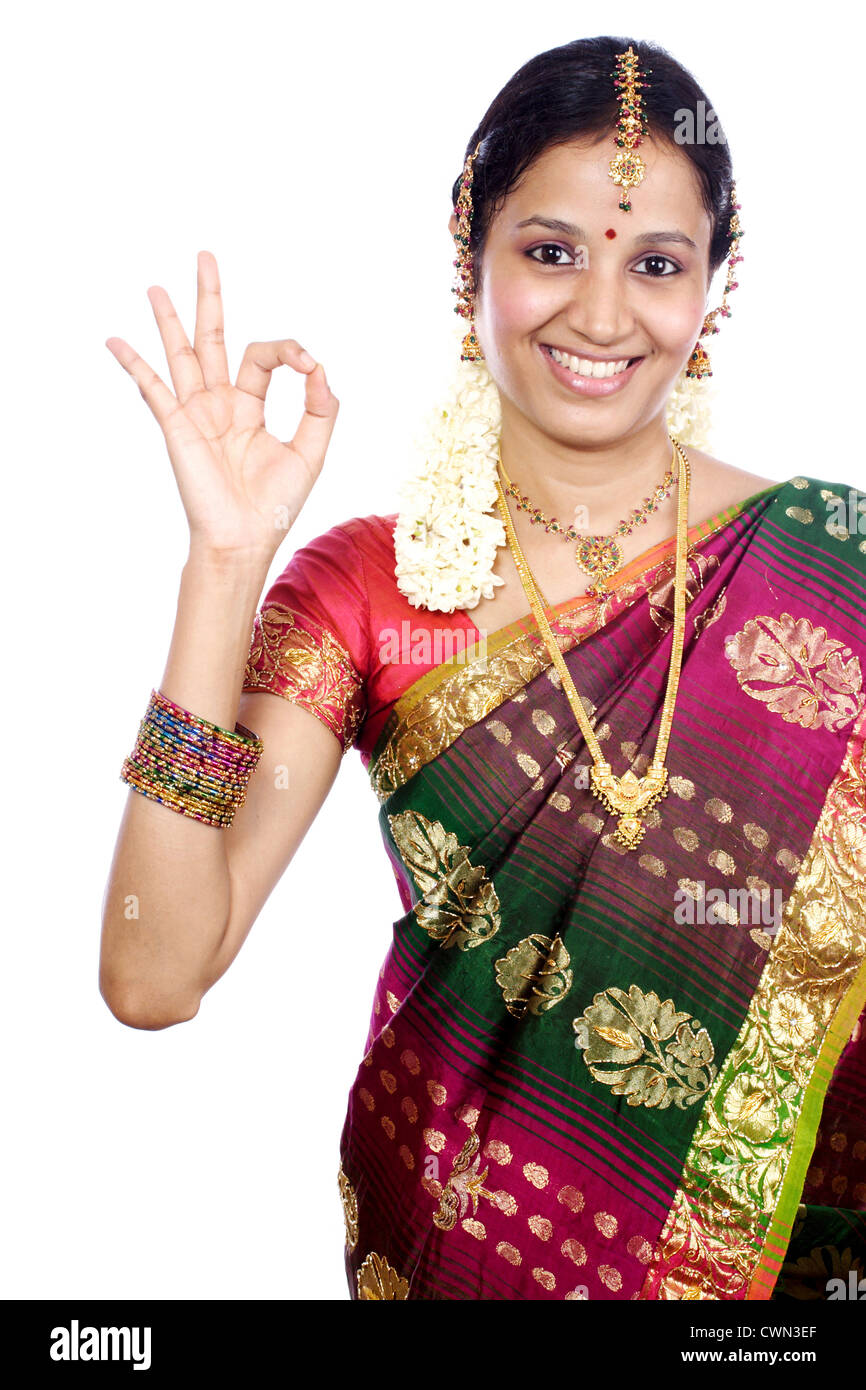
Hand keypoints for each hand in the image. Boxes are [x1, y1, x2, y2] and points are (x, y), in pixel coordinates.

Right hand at [106, 250, 338, 560]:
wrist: (245, 539)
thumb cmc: (275, 504)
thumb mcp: (311, 451)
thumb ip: (321, 409)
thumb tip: (321, 368)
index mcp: (250, 407)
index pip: (264, 358)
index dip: (289, 352)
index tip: (308, 366)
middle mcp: (220, 404)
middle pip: (212, 339)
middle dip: (210, 298)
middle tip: (205, 256)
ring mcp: (196, 413)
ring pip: (181, 355)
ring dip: (169, 320)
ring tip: (155, 286)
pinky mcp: (178, 427)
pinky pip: (153, 389)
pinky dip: (134, 364)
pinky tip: (115, 341)